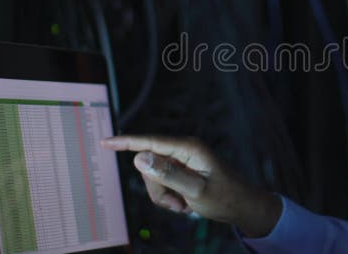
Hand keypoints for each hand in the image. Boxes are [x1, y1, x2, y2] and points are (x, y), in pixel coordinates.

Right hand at [101, 135, 281, 237]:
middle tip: (178, 204)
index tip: (105, 141)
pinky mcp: (182, 169)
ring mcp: (182, 159)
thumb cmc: (224, 198)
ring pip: (153, 177)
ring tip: (184, 205)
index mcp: (189, 148)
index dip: (126, 142)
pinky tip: (185, 203)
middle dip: (158, 189)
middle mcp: (184, 149)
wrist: (241, 206)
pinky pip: (162, 182)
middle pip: (149, 165)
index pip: (151, 142)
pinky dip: (169, 196)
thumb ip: (168, 174)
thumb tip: (141, 158)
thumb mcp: (195, 191)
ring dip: (164, 195)